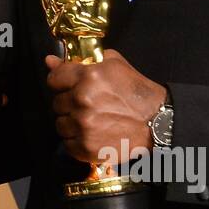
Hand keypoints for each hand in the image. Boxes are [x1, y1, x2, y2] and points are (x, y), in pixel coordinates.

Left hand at [44, 49, 165, 167]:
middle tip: (88, 106)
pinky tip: (92, 135)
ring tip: (92, 121)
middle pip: (56, 103)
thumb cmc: (137, 93)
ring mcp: (83, 125)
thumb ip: (80, 61)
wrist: (158, 123)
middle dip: (69, 104)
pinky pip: (67, 144)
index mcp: (88, 77)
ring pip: (60, 124)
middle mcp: (82, 100)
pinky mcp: (87, 147)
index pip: (54, 79)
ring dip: (72, 124)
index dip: (61, 83)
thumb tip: (50, 61)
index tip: (68, 87)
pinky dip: (77, 142)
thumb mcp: (114, 66)